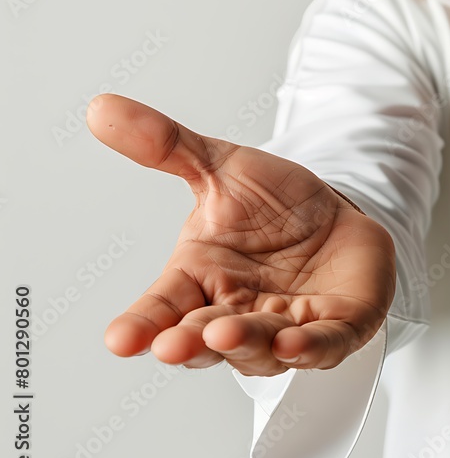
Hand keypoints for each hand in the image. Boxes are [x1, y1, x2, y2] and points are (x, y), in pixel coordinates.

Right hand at [87, 94, 394, 375]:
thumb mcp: (222, 168)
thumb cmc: (275, 205)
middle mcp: (238, 311)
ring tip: (224, 334)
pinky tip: (292, 345)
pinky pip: (323, 344)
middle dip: (189, 343)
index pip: (163, 308)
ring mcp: (287, 325)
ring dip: (244, 344)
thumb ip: (167, 147)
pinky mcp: (337, 327)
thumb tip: (102, 109)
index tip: (119, 340)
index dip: (141, 325)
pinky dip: (309, 347)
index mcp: (201, 279)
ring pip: (261, 348)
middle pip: (206, 338)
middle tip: (170, 345)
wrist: (339, 211)